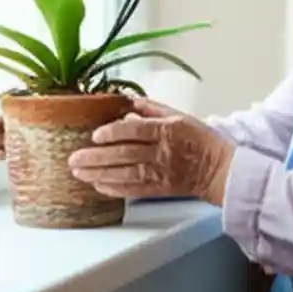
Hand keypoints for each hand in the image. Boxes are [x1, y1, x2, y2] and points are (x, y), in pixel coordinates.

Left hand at [67, 97, 234, 203]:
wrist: (219, 168)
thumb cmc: (200, 139)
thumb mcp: (179, 116)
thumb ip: (152, 108)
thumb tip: (128, 101)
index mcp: (167, 130)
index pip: (135, 130)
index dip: (113, 133)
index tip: (95, 135)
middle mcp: (162, 152)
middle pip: (124, 154)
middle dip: (96, 157)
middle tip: (74, 158)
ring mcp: (160, 172)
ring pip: (125, 174)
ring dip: (99, 173)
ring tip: (78, 172)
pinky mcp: (160, 189)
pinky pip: (133, 190)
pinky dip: (114, 189)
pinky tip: (98, 186)